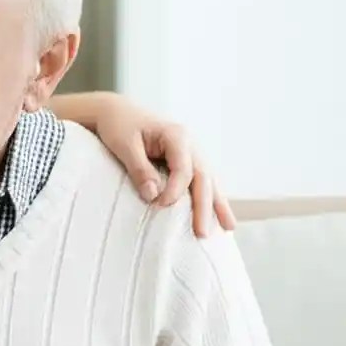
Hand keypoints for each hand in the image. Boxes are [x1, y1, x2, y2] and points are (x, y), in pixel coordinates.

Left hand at [93, 98, 236, 237]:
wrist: (116, 112)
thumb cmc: (119, 126)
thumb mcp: (124, 145)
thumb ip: (139, 169)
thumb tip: (153, 195)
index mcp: (177, 135)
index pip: (184, 168)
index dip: (175, 190)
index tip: (160, 205)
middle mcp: (190, 144)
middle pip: (203, 178)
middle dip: (205, 207)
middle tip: (202, 234)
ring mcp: (191, 152)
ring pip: (209, 181)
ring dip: (218, 205)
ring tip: (228, 229)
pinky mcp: (186, 160)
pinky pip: (202, 181)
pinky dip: (211, 198)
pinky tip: (219, 216)